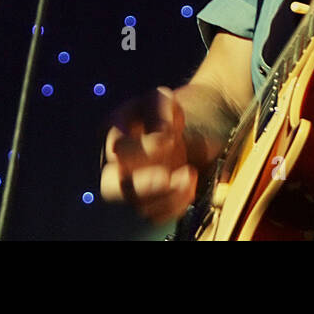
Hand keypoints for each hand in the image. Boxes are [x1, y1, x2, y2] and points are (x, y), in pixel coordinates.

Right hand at [99, 86, 198, 223]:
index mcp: (114, 133)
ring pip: (138, 206)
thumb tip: (160, 134)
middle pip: (112, 188)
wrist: (201, 122)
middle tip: (167, 178)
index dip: (146, 147)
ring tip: (190, 174)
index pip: (119, 149)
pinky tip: (190, 186)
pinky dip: (176, 204)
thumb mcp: (163, 98)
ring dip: (168, 194)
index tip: (172, 137)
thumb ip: (157, 106)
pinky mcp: (151, 201)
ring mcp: (133, 185)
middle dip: (144, 186)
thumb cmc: (174, 109)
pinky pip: (156, 215)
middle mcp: (117, 163)